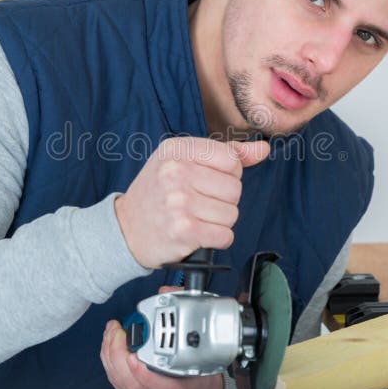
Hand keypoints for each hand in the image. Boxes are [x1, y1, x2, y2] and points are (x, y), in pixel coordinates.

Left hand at [101, 287, 224, 388]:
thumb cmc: (200, 370)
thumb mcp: (203, 347)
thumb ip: (186, 317)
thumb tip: (166, 294)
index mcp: (180, 387)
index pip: (163, 387)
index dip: (144, 374)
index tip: (134, 357)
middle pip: (132, 383)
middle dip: (118, 354)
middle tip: (117, 331)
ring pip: (121, 382)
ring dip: (110, 355)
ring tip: (111, 333)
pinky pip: (116, 381)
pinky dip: (108, 362)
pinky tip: (108, 346)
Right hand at [114, 137, 269, 268]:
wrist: (125, 229)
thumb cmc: (157, 193)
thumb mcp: (184, 161)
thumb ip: (226, 153)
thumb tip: (262, 149)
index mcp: (177, 149)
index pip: (231, 159)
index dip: (227, 174)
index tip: (207, 181)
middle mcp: (176, 171)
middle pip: (234, 188)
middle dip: (223, 200)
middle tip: (198, 203)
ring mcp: (179, 201)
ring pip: (232, 213)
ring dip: (219, 221)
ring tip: (195, 218)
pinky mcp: (183, 230)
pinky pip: (225, 235)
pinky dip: (216, 239)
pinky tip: (198, 233)